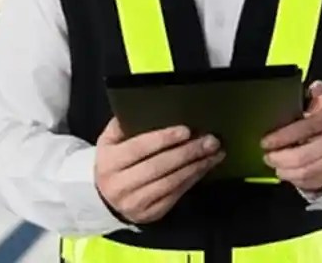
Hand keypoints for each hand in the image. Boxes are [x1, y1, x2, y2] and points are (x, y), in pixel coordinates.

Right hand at [94, 118, 224, 223]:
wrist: (106, 196)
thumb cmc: (116, 160)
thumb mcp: (112, 140)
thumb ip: (126, 124)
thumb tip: (152, 105)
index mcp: (108, 162)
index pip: (137, 148)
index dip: (162, 139)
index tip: (186, 130)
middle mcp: (118, 185)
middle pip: (157, 167)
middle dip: (187, 152)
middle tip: (210, 140)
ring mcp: (134, 203)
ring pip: (170, 183)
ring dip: (196, 166)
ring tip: (214, 153)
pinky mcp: (149, 214)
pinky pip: (175, 195)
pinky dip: (193, 179)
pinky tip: (205, 166)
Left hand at [260, 80, 321, 193]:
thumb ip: (316, 95)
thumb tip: (316, 86)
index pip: (308, 127)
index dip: (285, 135)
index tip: (266, 140)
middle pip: (304, 155)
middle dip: (281, 157)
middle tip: (267, 155)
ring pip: (305, 171)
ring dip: (285, 170)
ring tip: (273, 164)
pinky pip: (308, 182)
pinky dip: (293, 178)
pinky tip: (284, 171)